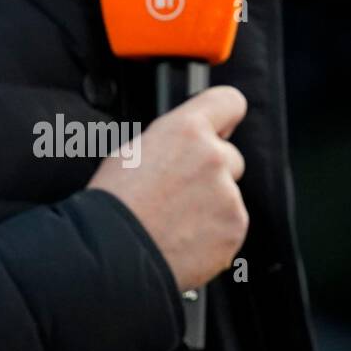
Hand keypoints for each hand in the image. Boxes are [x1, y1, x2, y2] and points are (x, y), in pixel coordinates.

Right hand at [88, 86, 248, 290]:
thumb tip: (189, 143)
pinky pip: (230, 224)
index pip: (229, 101)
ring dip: (211, 203)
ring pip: (229, 194)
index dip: (224, 114)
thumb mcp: (135, 149)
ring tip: (175, 217)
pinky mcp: (234, 229)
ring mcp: (228, 195)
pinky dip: (213, 231)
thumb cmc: (116, 201)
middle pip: (230, 155)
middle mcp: (214, 157)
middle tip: (179, 189)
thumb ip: (174, 141)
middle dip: (211, 170)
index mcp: (186, 130)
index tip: (222, 124)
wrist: (116, 249)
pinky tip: (184, 235)